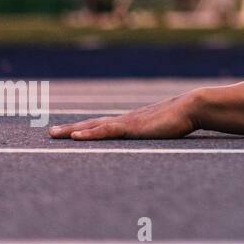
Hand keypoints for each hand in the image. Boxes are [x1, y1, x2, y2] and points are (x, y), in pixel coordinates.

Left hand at [48, 93, 199, 140]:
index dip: (87, 128)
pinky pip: (106, 131)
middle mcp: (125, 121)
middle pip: (92, 124)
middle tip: (51, 133)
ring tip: (54, 134)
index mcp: (132, 122)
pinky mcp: (131, 127)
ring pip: (93, 126)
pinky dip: (90, 133)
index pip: (104, 125)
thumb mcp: (167, 129)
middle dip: (70, 129)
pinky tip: (76, 136)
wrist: (192, 107)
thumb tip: (163, 136)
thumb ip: (160, 133)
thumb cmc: (183, 119)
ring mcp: (127, 123)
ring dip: (72, 130)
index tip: (71, 131)